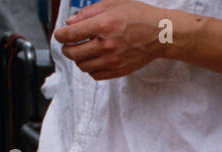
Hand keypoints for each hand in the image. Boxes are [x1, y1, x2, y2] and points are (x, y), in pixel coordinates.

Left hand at [54, 0, 172, 80]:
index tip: (60, 35)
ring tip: (83, 52)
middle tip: (69, 45)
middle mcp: (106, 45)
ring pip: (83, 66)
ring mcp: (113, 60)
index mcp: (102, 25)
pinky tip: (94, 60)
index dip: (60, 35)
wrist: (160, 34)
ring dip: (78, 60)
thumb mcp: (112, 4)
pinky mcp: (119, 70)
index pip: (70, 35)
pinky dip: (90, 69)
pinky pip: (96, 75)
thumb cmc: (138, 16)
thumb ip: (88, 13)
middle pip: (73, 53)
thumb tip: (70, 24)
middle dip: (67, 49)